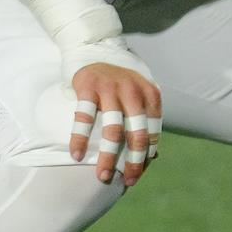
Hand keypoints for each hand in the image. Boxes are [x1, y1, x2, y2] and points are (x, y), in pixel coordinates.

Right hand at [68, 60, 162, 186]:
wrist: (94, 50)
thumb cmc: (119, 82)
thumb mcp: (139, 95)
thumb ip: (146, 120)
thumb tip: (153, 158)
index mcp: (150, 95)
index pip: (153, 133)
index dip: (147, 156)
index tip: (137, 175)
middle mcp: (134, 91)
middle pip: (138, 135)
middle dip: (134, 162)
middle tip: (127, 182)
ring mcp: (111, 88)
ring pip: (113, 130)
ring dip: (109, 157)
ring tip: (103, 176)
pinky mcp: (89, 86)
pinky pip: (84, 117)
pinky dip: (80, 138)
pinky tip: (77, 155)